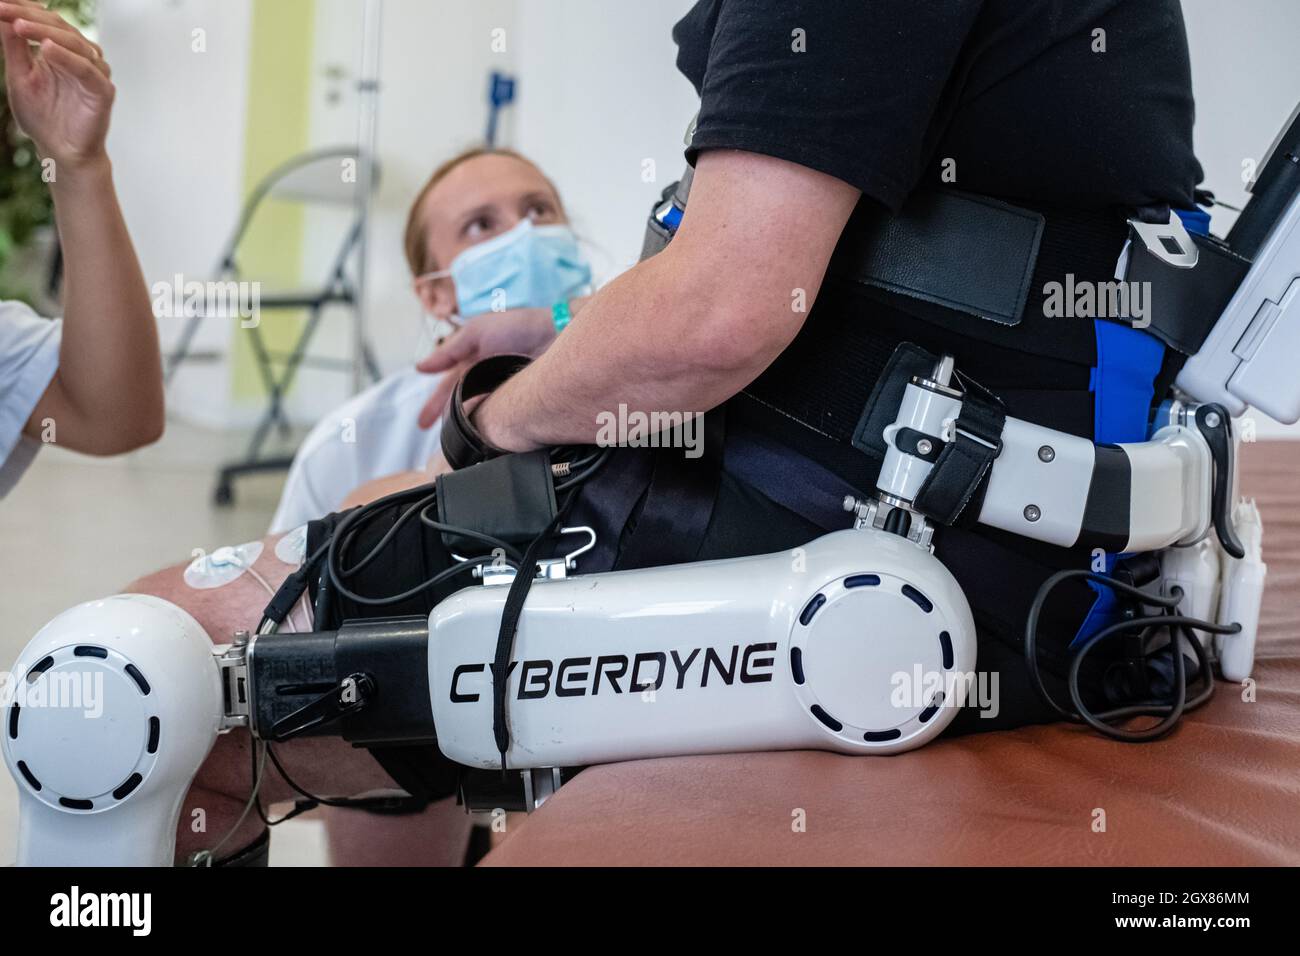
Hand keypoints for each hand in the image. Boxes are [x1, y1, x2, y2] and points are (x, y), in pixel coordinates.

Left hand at [0, 1, 113, 171]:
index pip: (45, 20)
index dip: (23, 8)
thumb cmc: (43, 117)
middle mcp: (81, 57)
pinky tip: (45, 48)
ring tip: (18, 26)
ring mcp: (94, 73)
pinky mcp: (103, 91)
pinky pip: (86, 69)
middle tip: (3, 10)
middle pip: (58, 26)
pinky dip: (67, 57)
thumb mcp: (20, 75)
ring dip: (44, 31)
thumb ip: (15, 46)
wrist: (59, 152)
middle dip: (28, 16)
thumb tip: (5, 15)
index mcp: (62, 50)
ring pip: (74, 42)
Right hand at [415, 306, 556, 428]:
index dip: (434, 404)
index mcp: (474, 362)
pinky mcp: (518, 401)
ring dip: (464, 426)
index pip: (449, 387)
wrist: (556, 333)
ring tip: (453, 441)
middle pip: (460, 404)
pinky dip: (487, 426)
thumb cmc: (518, 327)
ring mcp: (502, 392)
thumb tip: (420, 368)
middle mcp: (486, 379)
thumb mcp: (476, 332)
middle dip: (444, 420)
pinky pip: (499, 418)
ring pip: (477, 414)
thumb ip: (448, 351)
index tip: (422, 423)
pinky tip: (480, 437)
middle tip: (432, 438)